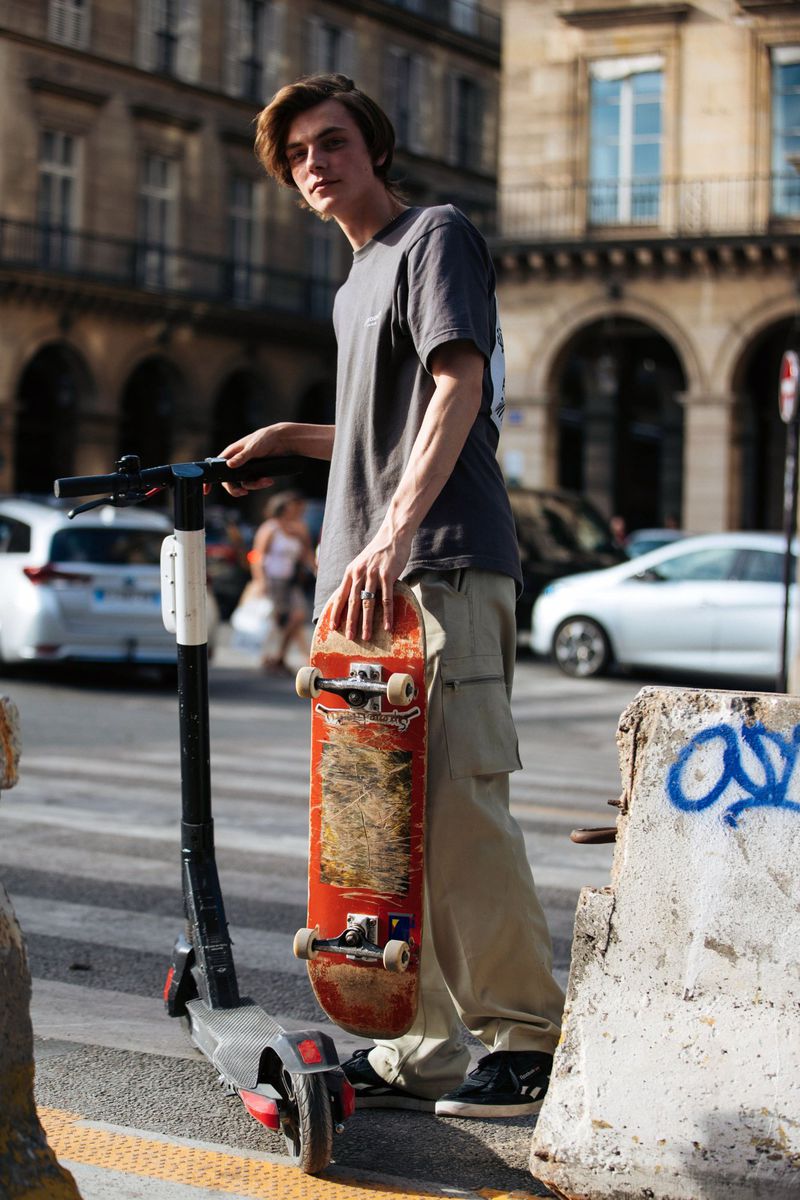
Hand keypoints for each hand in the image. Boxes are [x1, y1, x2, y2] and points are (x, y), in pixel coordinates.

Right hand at [217, 425, 285, 496]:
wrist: (282, 440)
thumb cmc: (265, 438)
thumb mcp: (252, 448)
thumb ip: (241, 457)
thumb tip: (229, 465)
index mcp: (231, 453)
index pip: (216, 467)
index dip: (210, 479)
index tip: (206, 490)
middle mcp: (237, 461)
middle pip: (229, 480)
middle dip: (235, 488)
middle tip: (243, 492)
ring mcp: (246, 468)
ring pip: (243, 483)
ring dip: (253, 485)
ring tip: (264, 481)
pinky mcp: (256, 472)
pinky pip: (254, 482)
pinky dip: (261, 483)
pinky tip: (268, 480)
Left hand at [330, 526, 412, 640]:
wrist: (392, 535)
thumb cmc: (378, 552)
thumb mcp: (361, 563)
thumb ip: (356, 578)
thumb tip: (351, 595)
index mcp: (350, 572)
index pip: (340, 596)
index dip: (336, 613)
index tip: (333, 627)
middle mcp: (359, 574)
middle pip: (352, 603)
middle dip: (350, 622)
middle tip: (349, 638)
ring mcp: (373, 575)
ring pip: (368, 603)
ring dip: (367, 622)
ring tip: (366, 637)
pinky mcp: (388, 575)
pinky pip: (386, 599)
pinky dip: (387, 614)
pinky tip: (387, 626)